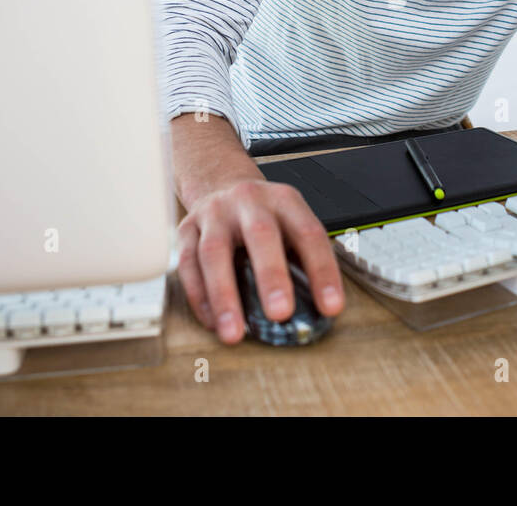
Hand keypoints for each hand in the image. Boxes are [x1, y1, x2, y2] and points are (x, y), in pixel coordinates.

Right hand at [176, 178, 344, 343]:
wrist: (220, 184)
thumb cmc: (263, 216)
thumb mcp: (289, 222)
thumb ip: (301, 258)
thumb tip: (316, 309)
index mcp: (284, 200)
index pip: (309, 234)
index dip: (322, 271)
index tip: (330, 306)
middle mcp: (249, 201)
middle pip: (261, 235)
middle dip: (271, 276)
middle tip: (280, 313)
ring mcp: (214, 213)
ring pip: (214, 252)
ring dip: (224, 295)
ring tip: (234, 333)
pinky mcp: (186, 229)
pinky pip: (188, 264)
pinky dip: (199, 296)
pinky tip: (212, 321)